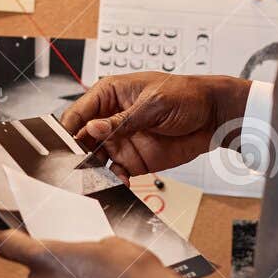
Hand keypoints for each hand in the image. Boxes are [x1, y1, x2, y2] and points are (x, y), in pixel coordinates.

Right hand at [61, 72, 251, 176]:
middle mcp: (110, 119)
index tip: (63, 144)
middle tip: (75, 166)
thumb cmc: (187, 96)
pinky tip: (117, 182)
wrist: (214, 116)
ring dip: (92, 169)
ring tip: (93, 178)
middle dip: (76, 153)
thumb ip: (122, 119)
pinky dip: (112, 180)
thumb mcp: (154, 103)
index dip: (68, 128)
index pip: (79, 112)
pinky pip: (114, 172)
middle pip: (82, 138)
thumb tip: (93, 128)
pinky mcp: (132, 159)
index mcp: (110, 95)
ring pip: (95, 158)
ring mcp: (120, 140)